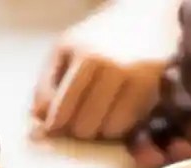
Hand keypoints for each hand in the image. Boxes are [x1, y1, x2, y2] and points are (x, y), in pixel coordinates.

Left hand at [32, 1, 176, 139]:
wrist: (143, 13)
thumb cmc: (97, 36)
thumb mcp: (64, 51)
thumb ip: (46, 85)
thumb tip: (37, 119)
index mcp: (83, 55)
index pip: (61, 109)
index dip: (54, 126)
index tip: (54, 130)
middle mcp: (109, 64)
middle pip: (84, 124)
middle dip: (77, 129)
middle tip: (78, 120)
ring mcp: (133, 73)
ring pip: (109, 129)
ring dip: (100, 131)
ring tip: (98, 116)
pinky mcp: (153, 81)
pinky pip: (131, 122)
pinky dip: (120, 126)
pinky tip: (115, 114)